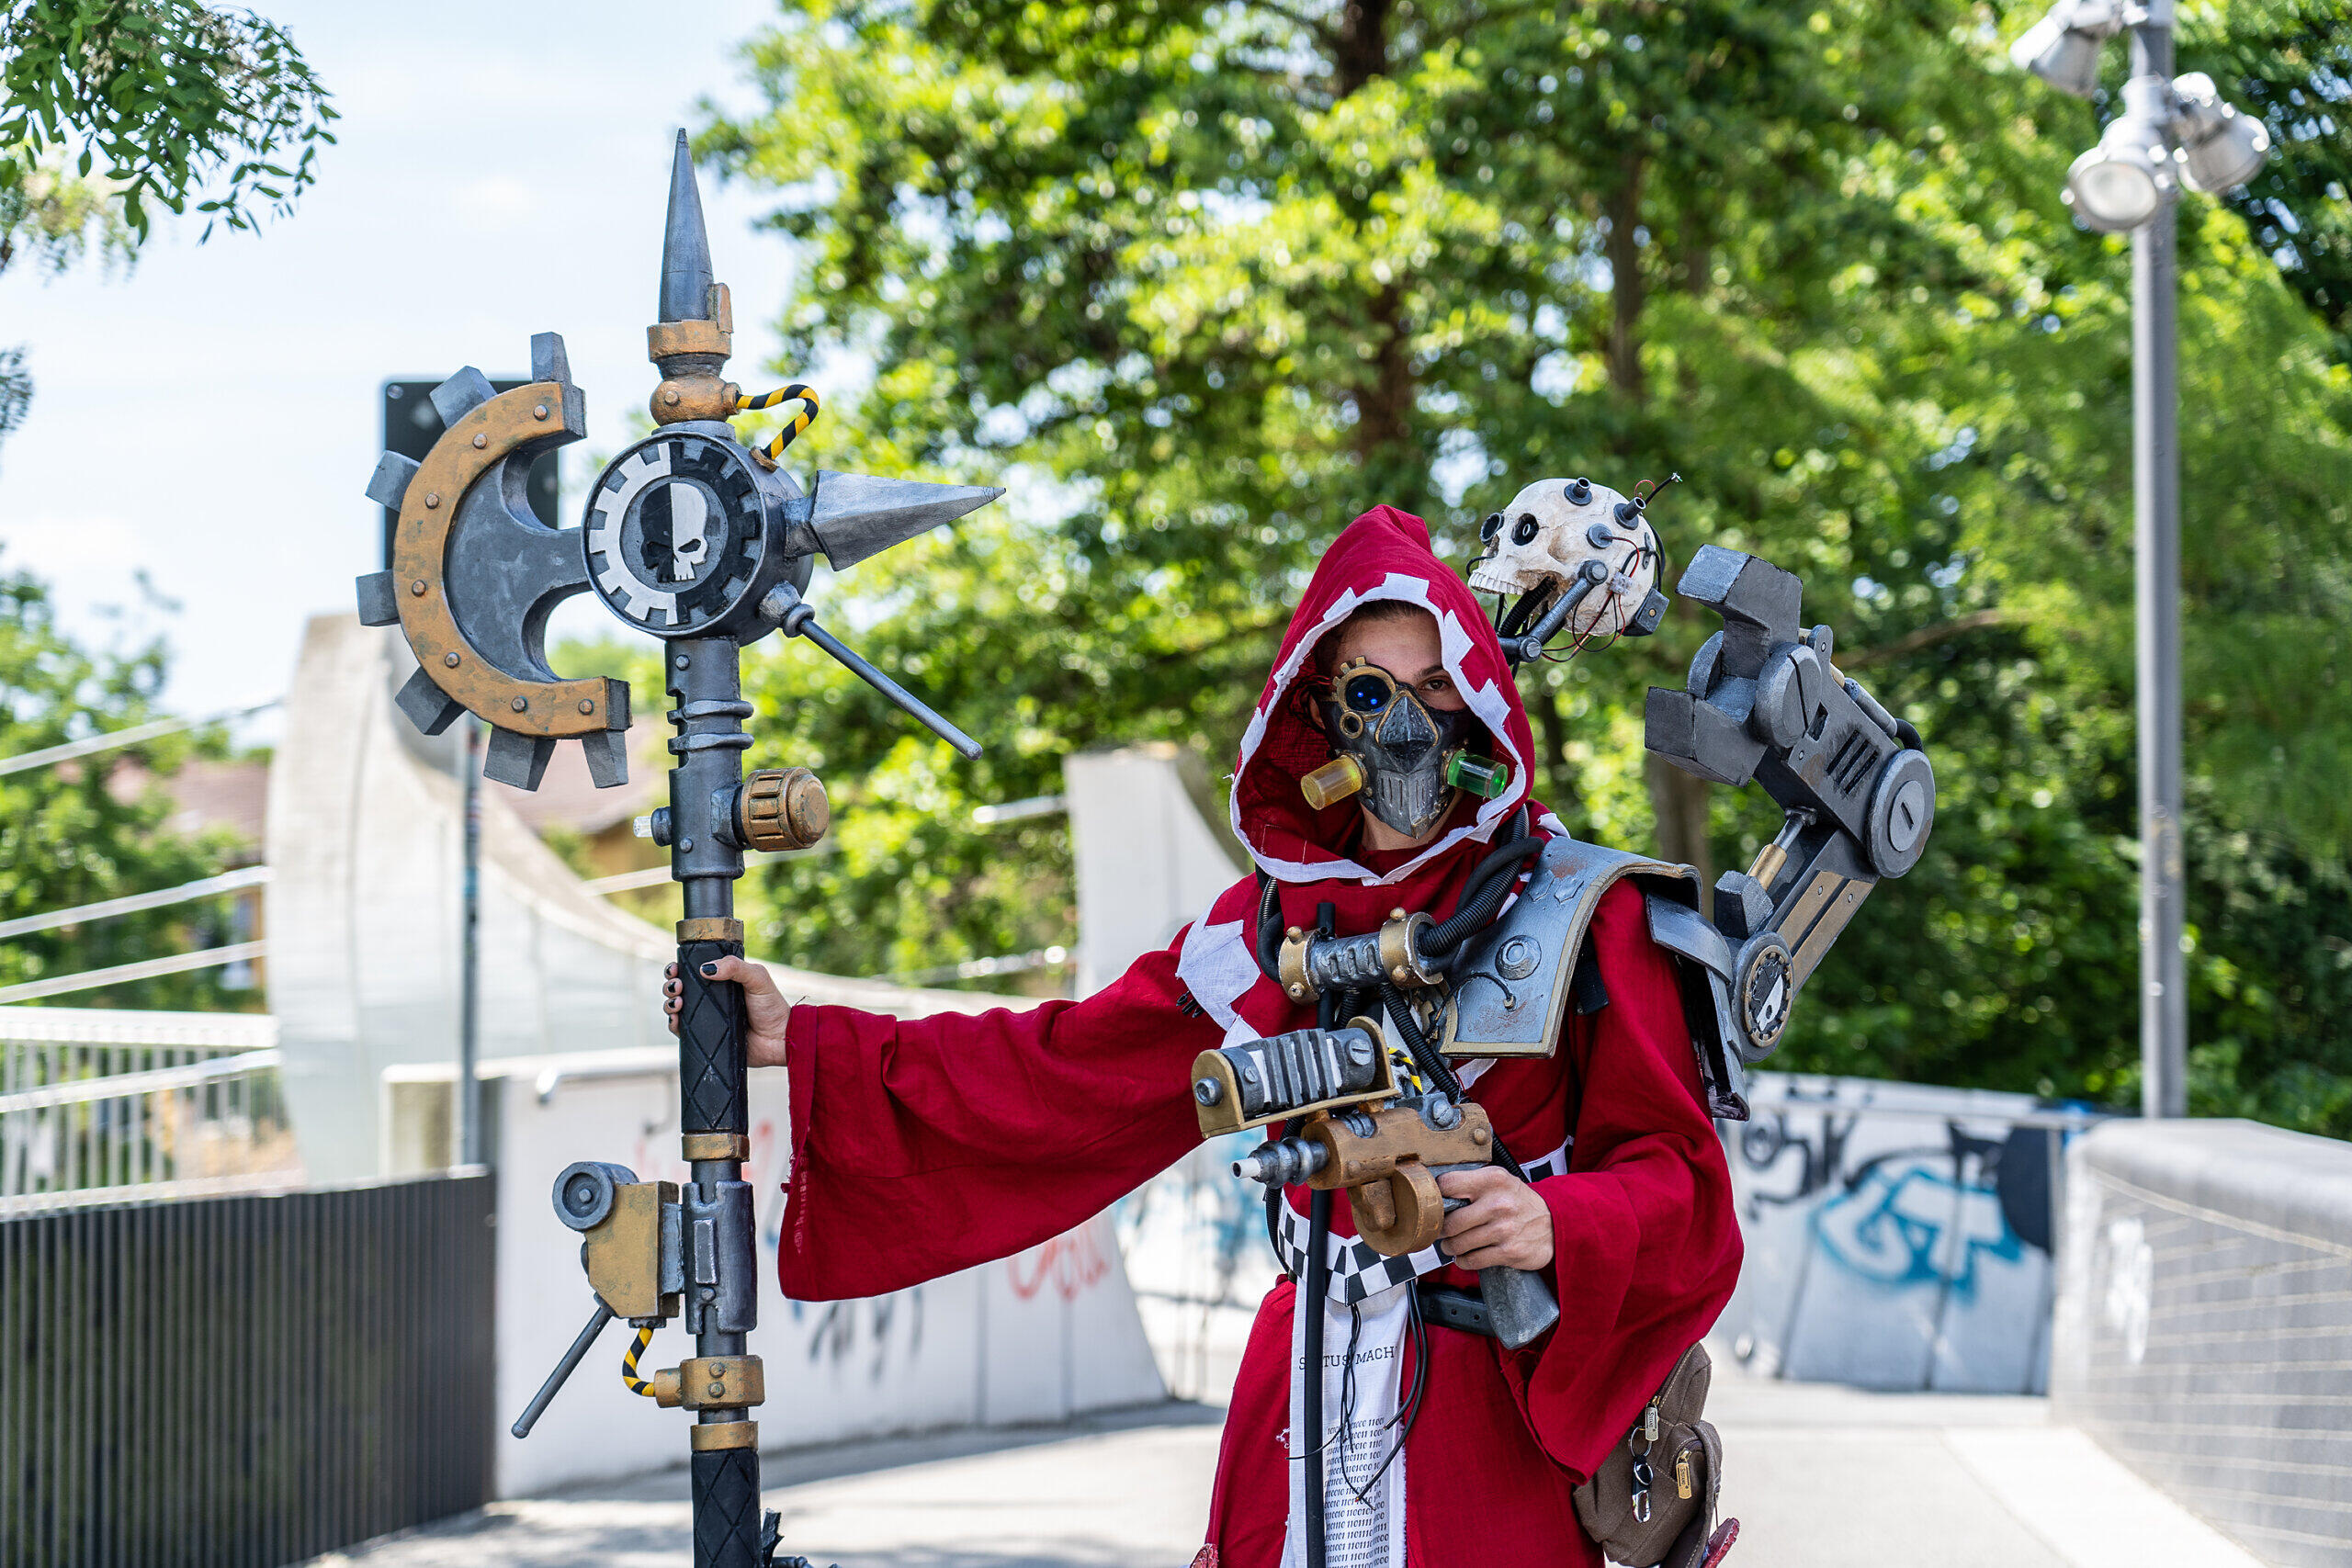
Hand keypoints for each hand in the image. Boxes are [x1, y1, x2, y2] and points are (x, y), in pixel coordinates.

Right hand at [663, 956, 791, 1069]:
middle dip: (671, 985)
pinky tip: (676, 1018)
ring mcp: (707, 1019)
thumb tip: (704, 968)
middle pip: (680, 989)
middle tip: (677, 985)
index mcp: (721, 981)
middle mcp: (711, 999)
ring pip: (677, 1009)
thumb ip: (735, 967)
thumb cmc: (772, 1007)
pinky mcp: (705, 1038)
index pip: (693, 972)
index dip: (679, 969)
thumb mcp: (757, 978)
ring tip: (677, 1001)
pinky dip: (674, 1024)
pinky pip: (682, 1031)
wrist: (779, 1039)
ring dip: (670, 1002)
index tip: (675, 968)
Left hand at [1436, 1165, 1553, 1272]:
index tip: (1436, 1205)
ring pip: (1459, 1244)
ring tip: (1452, 1245)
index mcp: (1493, 1180)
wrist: (1555, 1222)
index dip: (1437, 1197)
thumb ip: (1471, 1183)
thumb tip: (1436, 1194)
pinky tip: (1465, 1257)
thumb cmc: (1518, 1201)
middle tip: (1443, 1231)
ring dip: (1451, 1247)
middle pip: (1450, 1221)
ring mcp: (1504, 1229)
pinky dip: (1463, 1261)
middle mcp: (1498, 1203)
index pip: (1448, 1185)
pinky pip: (1472, 1260)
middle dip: (1442, 1230)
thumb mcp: (1499, 1181)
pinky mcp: (1509, 1251)